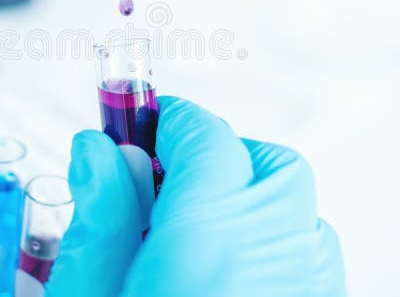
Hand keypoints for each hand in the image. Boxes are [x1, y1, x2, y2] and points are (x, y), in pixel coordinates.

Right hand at [47, 96, 345, 296]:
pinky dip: (271, 244)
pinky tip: (224, 275)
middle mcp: (277, 258)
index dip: (167, 119)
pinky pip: (310, 257)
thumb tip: (100, 151)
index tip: (136, 121)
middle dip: (220, 153)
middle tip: (165, 180)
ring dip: (249, 200)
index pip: (206, 136)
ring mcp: (311, 289)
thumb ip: (102, 215)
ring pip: (296, 210)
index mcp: (211, 240)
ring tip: (193, 234)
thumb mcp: (88, 293)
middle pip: (270, 165)